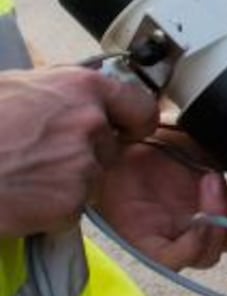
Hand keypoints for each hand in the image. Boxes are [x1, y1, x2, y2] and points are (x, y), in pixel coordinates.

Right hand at [0, 67, 157, 236]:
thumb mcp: (18, 85)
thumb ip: (60, 89)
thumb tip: (79, 92)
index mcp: (82, 88)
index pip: (139, 106)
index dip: (134, 121)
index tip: (129, 129)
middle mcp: (91, 124)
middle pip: (109, 148)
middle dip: (84, 155)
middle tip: (40, 156)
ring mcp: (83, 165)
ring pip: (89, 180)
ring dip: (64, 183)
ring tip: (22, 175)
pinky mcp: (69, 203)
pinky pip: (70, 210)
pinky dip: (48, 210)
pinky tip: (19, 196)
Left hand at [95, 129, 226, 269]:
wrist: (113, 140)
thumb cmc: (157, 140)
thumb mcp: (207, 137)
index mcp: (222, 203)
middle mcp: (204, 224)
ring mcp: (178, 237)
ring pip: (215, 251)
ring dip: (223, 216)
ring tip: (211, 179)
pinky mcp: (150, 245)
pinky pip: (179, 259)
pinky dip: (195, 242)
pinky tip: (198, 219)